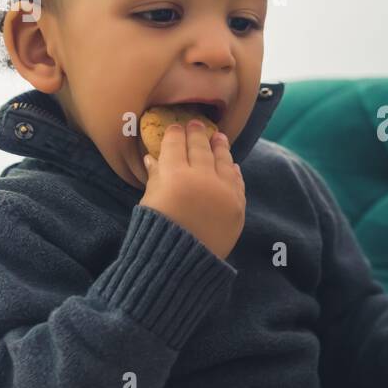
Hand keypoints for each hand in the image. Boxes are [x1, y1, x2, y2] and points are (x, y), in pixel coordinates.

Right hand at [139, 120, 245, 259]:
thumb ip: (155, 177)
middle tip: (197, 124)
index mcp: (175, 174)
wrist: (181, 264)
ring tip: (219, 137)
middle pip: (201, 148)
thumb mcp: (149, 201)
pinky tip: (232, 164)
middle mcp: (202, 177)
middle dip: (198, 134)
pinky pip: (237, 181)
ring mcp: (223, 191)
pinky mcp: (237, 206)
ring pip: (223, 161)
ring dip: (220, 147)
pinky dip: (233, 171)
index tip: (176, 127)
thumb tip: (153, 158)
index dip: (175, 134)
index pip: (176, 145)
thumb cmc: (157, 232)